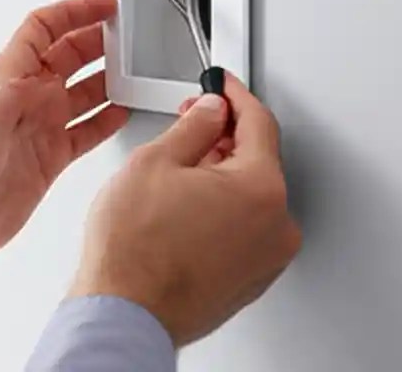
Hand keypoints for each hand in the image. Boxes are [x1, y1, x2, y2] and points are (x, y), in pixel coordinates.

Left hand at [0, 0, 130, 274]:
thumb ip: (20, 89)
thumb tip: (47, 76)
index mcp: (11, 77)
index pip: (44, 28)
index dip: (73, 10)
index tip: (103, 3)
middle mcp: (28, 98)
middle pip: (69, 54)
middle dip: (97, 39)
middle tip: (125, 33)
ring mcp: (41, 126)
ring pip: (83, 91)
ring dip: (108, 77)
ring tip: (132, 69)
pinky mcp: (52, 156)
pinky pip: (87, 129)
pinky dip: (107, 118)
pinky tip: (123, 111)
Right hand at [68, 73, 301, 346]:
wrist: (125, 313)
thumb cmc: (134, 251)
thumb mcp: (155, 161)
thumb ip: (194, 126)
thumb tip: (212, 111)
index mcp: (261, 189)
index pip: (260, 123)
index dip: (235, 96)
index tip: (223, 87)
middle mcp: (276, 226)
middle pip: (258, 161)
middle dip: (224, 137)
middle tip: (194, 123)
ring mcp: (266, 258)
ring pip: (250, 197)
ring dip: (221, 176)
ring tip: (177, 174)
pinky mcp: (250, 280)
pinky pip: (243, 230)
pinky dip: (221, 211)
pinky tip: (184, 209)